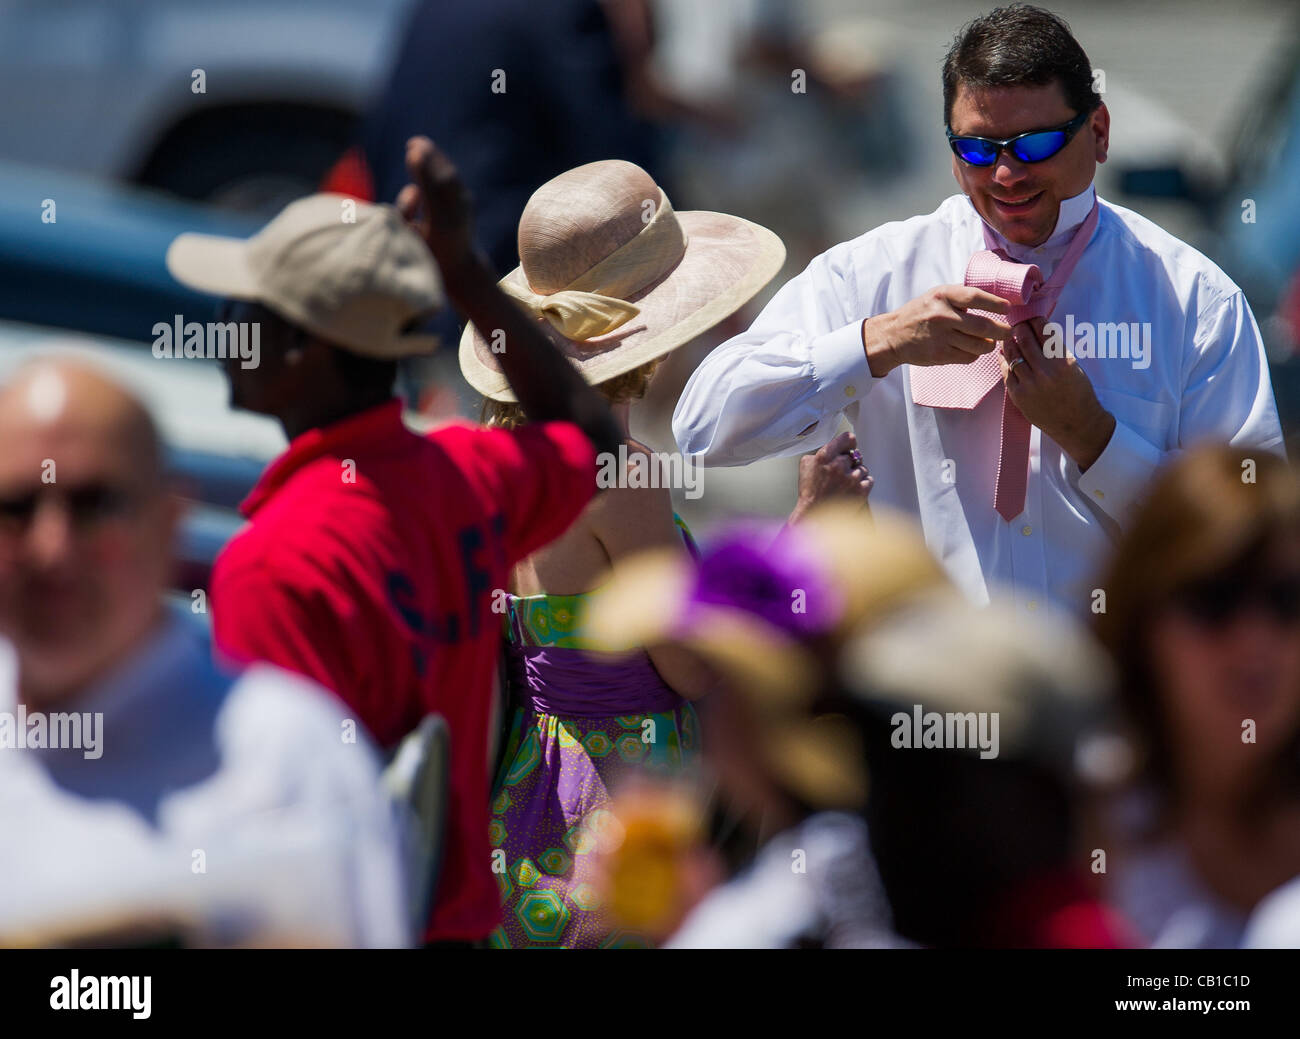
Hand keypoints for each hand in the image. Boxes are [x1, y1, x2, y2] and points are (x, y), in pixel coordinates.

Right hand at [398, 136, 476, 278]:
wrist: (461, 266)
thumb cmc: (428, 255)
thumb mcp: (412, 241)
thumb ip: (406, 217)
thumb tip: (413, 191)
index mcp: (441, 226)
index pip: (432, 192)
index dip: (422, 171)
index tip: (412, 153)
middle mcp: (457, 216)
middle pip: (444, 180)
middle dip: (429, 160)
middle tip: (414, 144)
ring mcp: (465, 208)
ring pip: (451, 178)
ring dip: (435, 158)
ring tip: (418, 144)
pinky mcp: (468, 202)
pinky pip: (453, 179)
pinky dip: (441, 164)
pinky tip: (429, 153)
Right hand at [789, 430, 872, 524]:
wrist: (814, 515)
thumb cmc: (810, 492)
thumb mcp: (806, 465)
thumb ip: (820, 453)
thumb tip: (833, 448)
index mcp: (825, 456)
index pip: (846, 438)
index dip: (849, 442)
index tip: (850, 445)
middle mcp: (839, 465)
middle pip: (855, 455)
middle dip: (850, 463)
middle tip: (842, 472)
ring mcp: (851, 478)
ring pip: (863, 468)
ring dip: (857, 475)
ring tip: (845, 484)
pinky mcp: (861, 490)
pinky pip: (869, 480)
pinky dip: (863, 484)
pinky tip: (853, 490)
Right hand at [863, 286, 1011, 377]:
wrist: (894, 335)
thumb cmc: (921, 312)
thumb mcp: (937, 295)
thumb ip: (961, 296)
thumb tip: (995, 297)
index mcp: (943, 295)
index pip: (976, 297)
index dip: (996, 304)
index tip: (1008, 309)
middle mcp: (942, 316)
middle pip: (983, 326)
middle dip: (1002, 331)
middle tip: (1009, 331)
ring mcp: (941, 337)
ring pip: (979, 345)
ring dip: (990, 345)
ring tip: (991, 342)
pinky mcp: (940, 355)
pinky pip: (968, 357)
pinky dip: (975, 354)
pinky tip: (972, 348)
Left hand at [1001, 317, 1115, 470]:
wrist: (1077, 424)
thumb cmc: (1079, 393)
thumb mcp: (1074, 366)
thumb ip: (1056, 350)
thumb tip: (1037, 330)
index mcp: (1063, 362)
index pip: (1044, 332)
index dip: (1035, 320)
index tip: (1030, 316)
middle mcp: (1045, 372)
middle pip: (1025, 340)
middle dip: (1019, 327)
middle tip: (1016, 322)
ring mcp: (1030, 384)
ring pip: (1013, 354)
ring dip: (1009, 342)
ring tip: (1009, 336)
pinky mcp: (1018, 395)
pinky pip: (1006, 372)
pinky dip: (1005, 360)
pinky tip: (1005, 354)